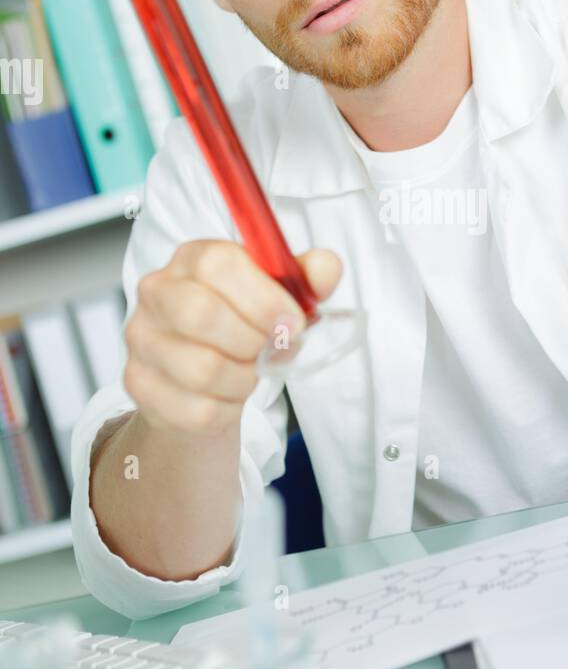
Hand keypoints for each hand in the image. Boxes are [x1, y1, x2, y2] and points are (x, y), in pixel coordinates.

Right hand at [123, 240, 342, 435]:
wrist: (204, 372)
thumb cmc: (242, 322)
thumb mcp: (278, 293)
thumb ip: (305, 277)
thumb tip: (326, 268)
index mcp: (193, 258)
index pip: (219, 265)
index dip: (263, 298)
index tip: (292, 323)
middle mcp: (157, 291)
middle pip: (201, 315)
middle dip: (252, 342)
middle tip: (271, 351)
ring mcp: (141, 338)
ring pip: (202, 369)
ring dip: (243, 379)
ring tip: (250, 373)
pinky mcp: (138, 383)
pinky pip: (195, 409)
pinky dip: (227, 410)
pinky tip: (230, 396)